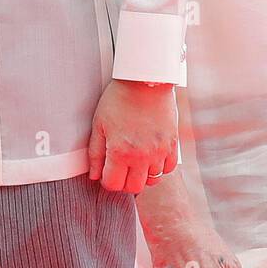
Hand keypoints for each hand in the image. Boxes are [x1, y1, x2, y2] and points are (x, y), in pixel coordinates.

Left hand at [87, 78, 177, 193]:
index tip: (106, 172)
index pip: (113, 185)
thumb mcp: (99, 124)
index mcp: (119, 152)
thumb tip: (94, 176)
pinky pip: (168, 168)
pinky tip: (151, 156)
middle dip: (124, 182)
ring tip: (136, 160)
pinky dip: (160, 167)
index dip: (107, 181)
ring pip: (152, 180)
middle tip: (120, 169)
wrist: (146, 80)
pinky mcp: (172, 144)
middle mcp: (141, 156)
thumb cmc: (118, 99)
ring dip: (142, 174)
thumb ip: (95, 153)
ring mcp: (159, 151)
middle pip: (133, 188)